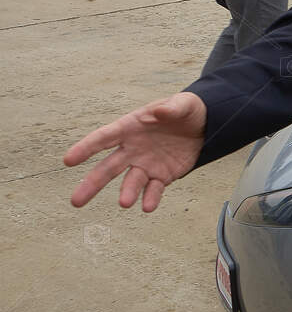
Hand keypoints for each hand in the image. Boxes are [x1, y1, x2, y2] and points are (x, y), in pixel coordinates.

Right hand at [64, 92, 206, 211]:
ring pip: (131, 182)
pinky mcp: (162, 176)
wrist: (203, 125)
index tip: (68, 160)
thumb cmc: (184, 110)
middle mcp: (132, 149)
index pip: (103, 138)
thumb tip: (160, 112)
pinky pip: (154, 190)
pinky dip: (150, 198)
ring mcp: (145, 165)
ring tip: (124, 203)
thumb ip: (171, 108)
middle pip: (107, 168)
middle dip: (92, 184)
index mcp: (129, 128)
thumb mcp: (182, 103)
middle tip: (76, 201)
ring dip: (127, 192)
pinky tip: (147, 207)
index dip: (85, 148)